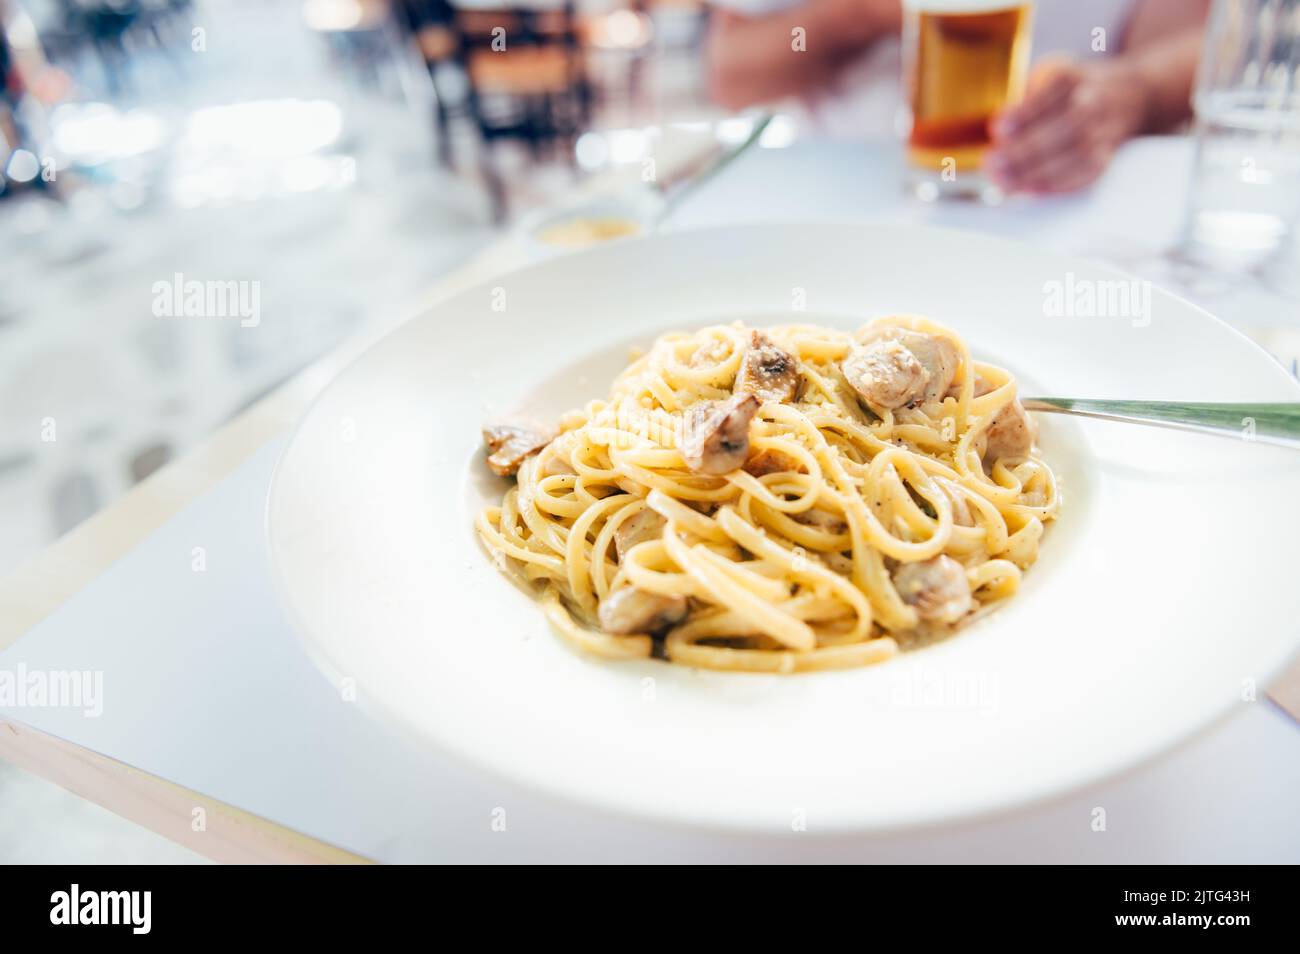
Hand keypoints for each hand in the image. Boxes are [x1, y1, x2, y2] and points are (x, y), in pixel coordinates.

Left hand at [985, 56, 1149, 194]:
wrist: (1127, 95)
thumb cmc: (1066, 91)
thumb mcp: (1044, 78)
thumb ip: (1023, 101)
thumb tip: (999, 136)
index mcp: (1072, 76)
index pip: (1051, 92)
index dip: (1025, 113)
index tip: (997, 128)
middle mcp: (1094, 102)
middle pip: (1065, 126)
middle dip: (1025, 149)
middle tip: (992, 164)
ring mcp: (1103, 132)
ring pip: (1075, 155)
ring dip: (1035, 173)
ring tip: (1002, 183)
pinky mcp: (1105, 158)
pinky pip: (1083, 175)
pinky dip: (1054, 186)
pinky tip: (1027, 191)